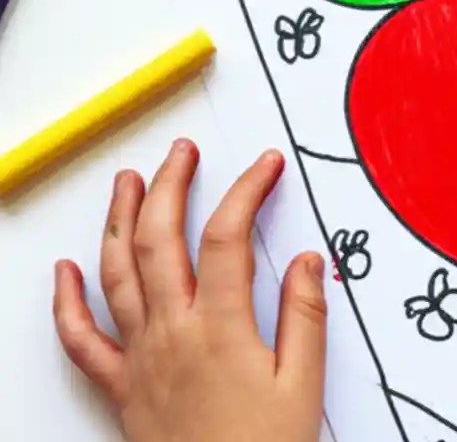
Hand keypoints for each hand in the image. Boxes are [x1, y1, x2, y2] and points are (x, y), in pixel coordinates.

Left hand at [53, 140, 326, 441]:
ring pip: (116, 273)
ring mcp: (139, 356)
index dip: (246, 191)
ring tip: (128, 182)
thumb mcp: (303, 385)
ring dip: (118, 220)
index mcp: (221, 328)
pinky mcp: (121, 385)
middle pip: (159, 240)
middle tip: (183, 154)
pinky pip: (80, 338)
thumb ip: (305, 317)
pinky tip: (65, 271)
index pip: (227, 237)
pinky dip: (66, 300)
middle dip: (170, 186)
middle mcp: (172, 333)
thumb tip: (308, 260)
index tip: (264, 166)